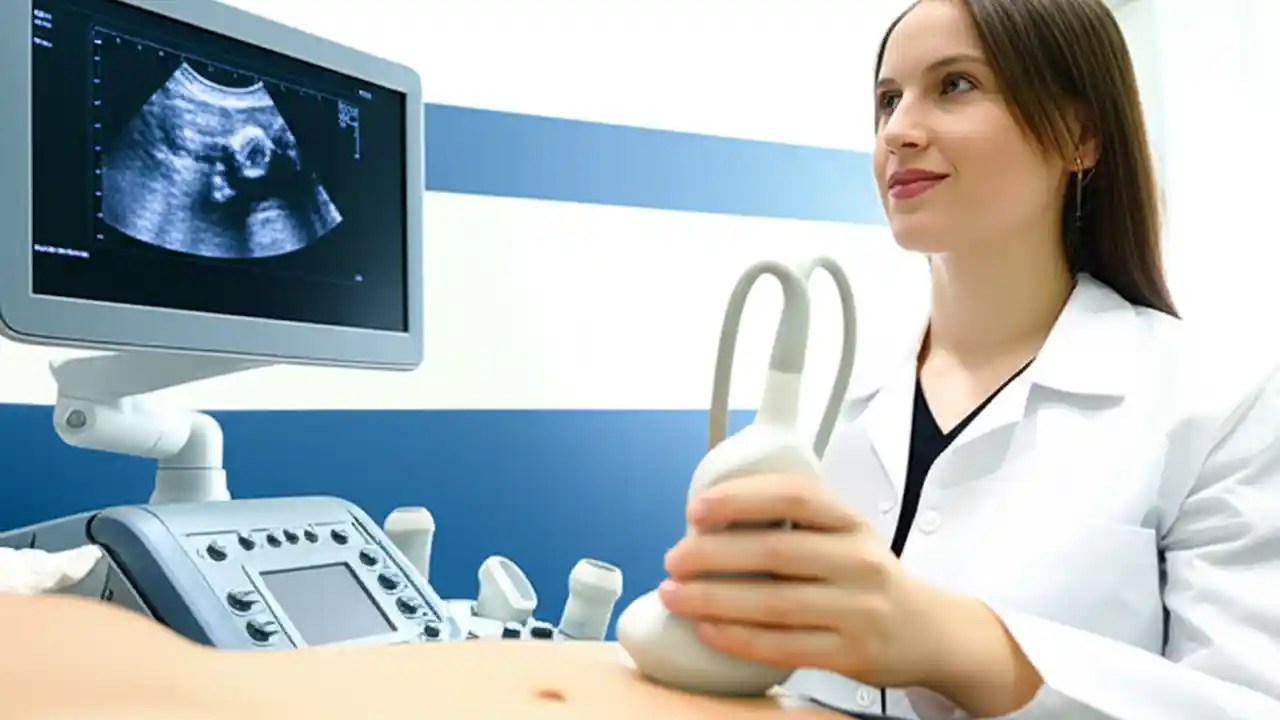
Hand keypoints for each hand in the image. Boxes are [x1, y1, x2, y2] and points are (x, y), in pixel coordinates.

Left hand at [658, 474, 1042, 713]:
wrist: (929, 632)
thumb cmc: (870, 578)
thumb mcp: (845, 535)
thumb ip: (793, 522)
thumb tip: (711, 519)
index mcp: (850, 522)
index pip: (792, 497)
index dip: (740, 498)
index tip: (698, 509)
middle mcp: (857, 561)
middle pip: (773, 551)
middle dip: (711, 555)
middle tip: (674, 559)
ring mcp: (856, 609)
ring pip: (772, 603)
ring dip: (713, 599)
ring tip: (675, 595)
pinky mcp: (850, 653)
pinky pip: (783, 646)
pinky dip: (738, 638)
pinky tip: (707, 630)